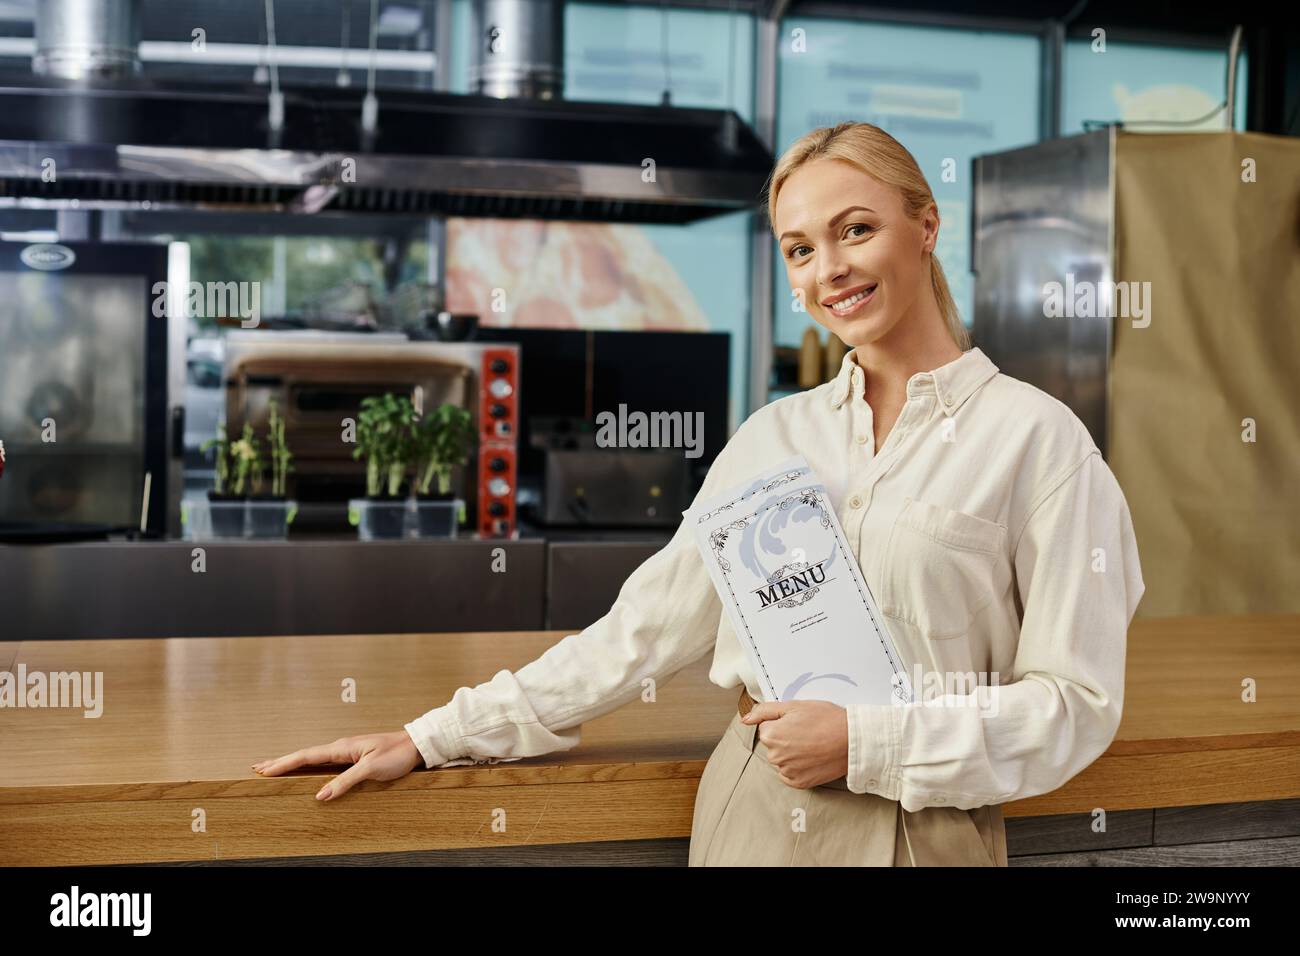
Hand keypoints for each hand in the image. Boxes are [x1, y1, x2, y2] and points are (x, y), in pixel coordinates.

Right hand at [252, 730, 424, 800]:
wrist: (416, 745)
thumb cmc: (397, 754)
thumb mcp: (372, 769)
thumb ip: (346, 781)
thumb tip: (320, 795)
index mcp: (342, 748)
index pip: (306, 756)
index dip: (284, 764)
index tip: (264, 770)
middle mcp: (341, 748)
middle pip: (304, 755)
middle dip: (281, 762)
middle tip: (258, 768)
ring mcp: (347, 752)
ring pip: (313, 758)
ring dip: (292, 762)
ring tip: (274, 768)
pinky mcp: (354, 757)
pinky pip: (324, 762)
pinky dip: (309, 765)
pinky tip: (307, 770)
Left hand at [741, 700, 848, 788]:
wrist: (852, 740)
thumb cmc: (826, 719)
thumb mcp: (794, 706)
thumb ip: (765, 711)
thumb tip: (746, 719)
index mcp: (770, 735)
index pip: (766, 727)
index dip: (782, 723)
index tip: (799, 722)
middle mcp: (775, 756)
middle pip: (773, 744)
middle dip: (785, 738)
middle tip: (807, 732)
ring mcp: (787, 771)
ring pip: (782, 759)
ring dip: (792, 753)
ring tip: (813, 744)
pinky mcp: (799, 783)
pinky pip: (790, 774)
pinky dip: (798, 767)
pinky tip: (812, 758)